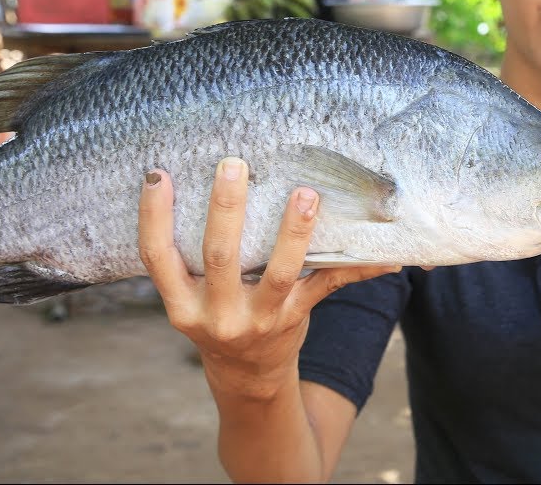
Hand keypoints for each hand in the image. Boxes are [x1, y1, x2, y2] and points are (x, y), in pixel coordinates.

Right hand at [138, 158, 400, 399]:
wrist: (248, 377)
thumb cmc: (217, 318)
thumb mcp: (190, 299)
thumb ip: (188, 259)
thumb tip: (189, 183)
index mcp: (183, 305)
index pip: (158, 258)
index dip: (154, 217)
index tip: (157, 174)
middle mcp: (219, 315)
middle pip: (219, 257)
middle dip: (226, 210)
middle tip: (234, 165)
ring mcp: (261, 318)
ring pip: (278, 273)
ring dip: (293, 232)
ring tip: (305, 194)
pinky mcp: (297, 316)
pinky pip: (329, 286)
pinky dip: (359, 269)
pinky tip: (386, 257)